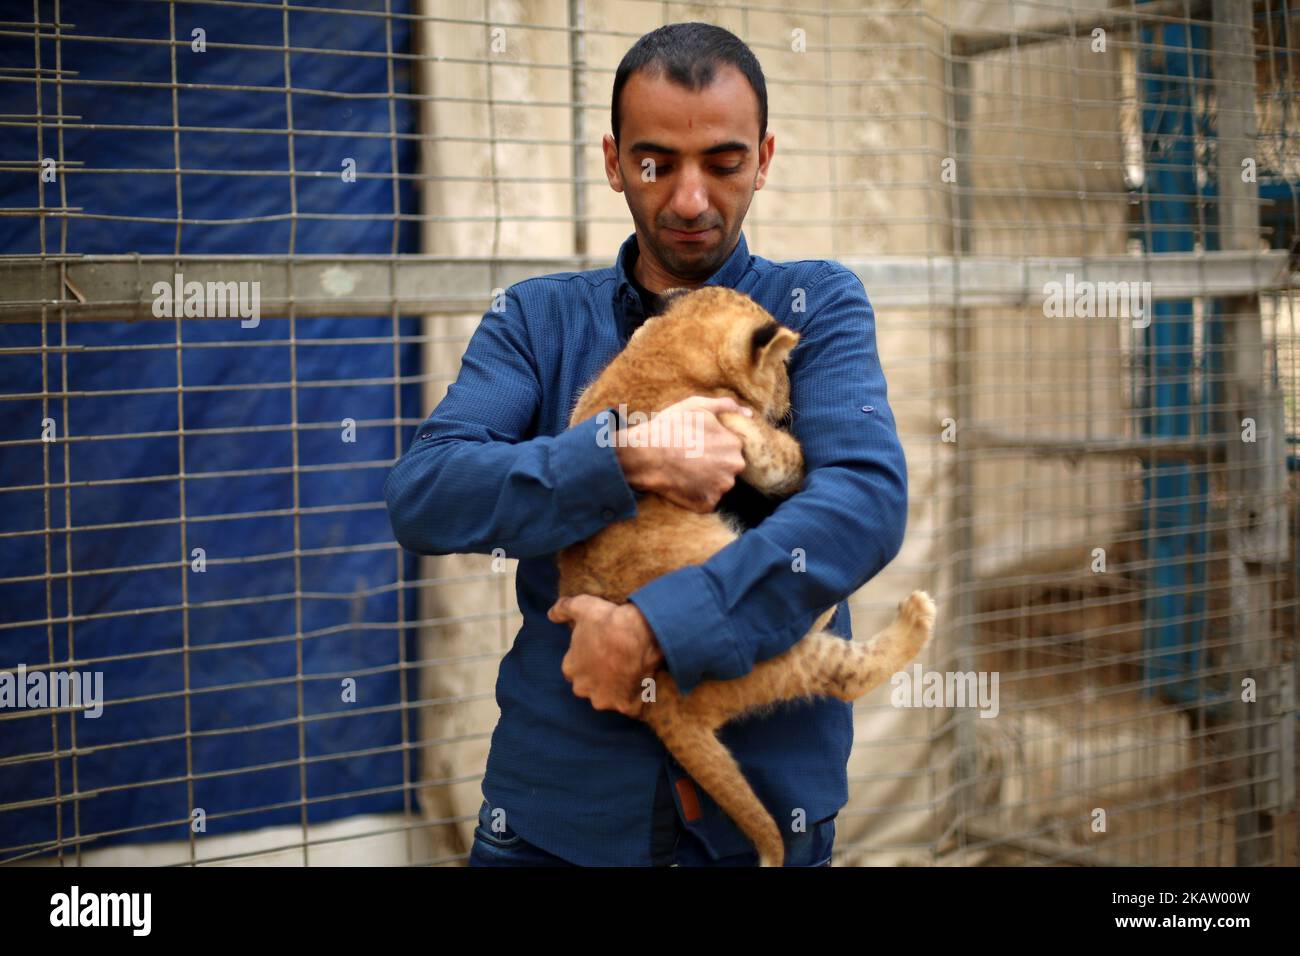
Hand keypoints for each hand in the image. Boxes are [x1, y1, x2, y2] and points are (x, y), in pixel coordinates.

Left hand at [547, 596, 663, 716]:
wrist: (637, 634)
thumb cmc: (607, 620)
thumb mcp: (581, 606)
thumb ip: (562, 609)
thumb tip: (551, 614)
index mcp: (571, 668)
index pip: (573, 669)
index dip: (586, 660)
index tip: (599, 651)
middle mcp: (583, 688)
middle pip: (588, 686)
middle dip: (598, 679)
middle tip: (615, 662)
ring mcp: (605, 699)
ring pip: (608, 698)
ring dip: (617, 690)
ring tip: (631, 673)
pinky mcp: (625, 706)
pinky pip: (631, 707)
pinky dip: (636, 700)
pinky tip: (643, 687)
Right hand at [615, 395, 751, 513]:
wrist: (646, 454)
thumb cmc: (671, 427)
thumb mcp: (698, 406)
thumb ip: (726, 406)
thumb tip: (749, 413)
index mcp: (734, 444)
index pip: (732, 448)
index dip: (714, 445)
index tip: (697, 444)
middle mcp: (733, 468)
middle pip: (728, 467)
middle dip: (714, 463)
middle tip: (691, 457)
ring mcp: (721, 488)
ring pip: (718, 484)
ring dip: (706, 480)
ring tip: (686, 470)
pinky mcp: (708, 503)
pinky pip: (707, 500)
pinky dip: (697, 495)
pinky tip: (683, 483)